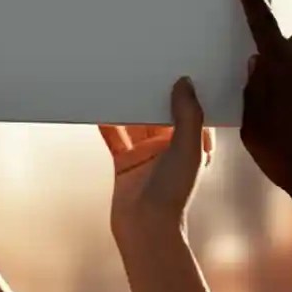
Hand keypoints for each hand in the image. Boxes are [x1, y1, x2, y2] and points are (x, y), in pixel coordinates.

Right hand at [99, 78, 212, 235]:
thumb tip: (185, 82)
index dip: (186, 89)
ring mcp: (147, 154)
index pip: (192, 110)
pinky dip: (107, 122)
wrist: (145, 227)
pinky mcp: (125, 161)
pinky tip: (98, 105)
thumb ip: (188, 115)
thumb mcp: (187, 149)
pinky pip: (115, 136)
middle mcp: (171, 147)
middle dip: (152, 91)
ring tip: (118, 79)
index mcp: (193, 144)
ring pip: (136, 121)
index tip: (177, 64)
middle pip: (160, 112)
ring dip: (128, 104)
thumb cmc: (173, 193)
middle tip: (143, 64)